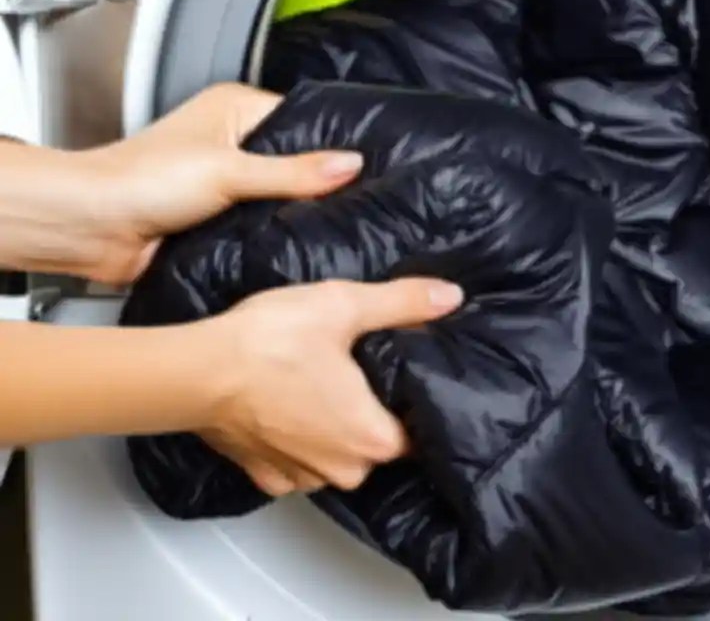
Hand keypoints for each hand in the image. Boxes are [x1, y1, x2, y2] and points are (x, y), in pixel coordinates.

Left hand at [77, 82, 364, 283]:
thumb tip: (350, 164)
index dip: (334, 141)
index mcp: (234, 110)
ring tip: (335, 222)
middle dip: (320, 182)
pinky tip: (298, 243)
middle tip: (360, 198)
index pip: (303, 119)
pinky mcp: (221, 221)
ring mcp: (227, 183)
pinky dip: (278, 235)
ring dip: (297, 212)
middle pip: (297, 161)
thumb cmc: (138, 181)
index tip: (370, 162)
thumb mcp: (229, 170)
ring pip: (282, 197)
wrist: (91, 228)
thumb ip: (293, 171)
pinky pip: (264, 227)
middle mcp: (232, 143)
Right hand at [194, 277, 463, 496]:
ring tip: (322, 384)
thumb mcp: (345, 306)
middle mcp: (343, 470)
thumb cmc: (271, 342)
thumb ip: (402, 303)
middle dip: (372, 413)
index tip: (407, 378)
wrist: (193, 371)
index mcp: (373, 439)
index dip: (415, 404)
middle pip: (378, 445)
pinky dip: (296, 438)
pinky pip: (297, 462)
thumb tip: (450, 297)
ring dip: (332, 428)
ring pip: (336, 455)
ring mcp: (300, 477)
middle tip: (361, 372)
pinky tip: (289, 404)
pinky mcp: (264, 476)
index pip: (418, 432)